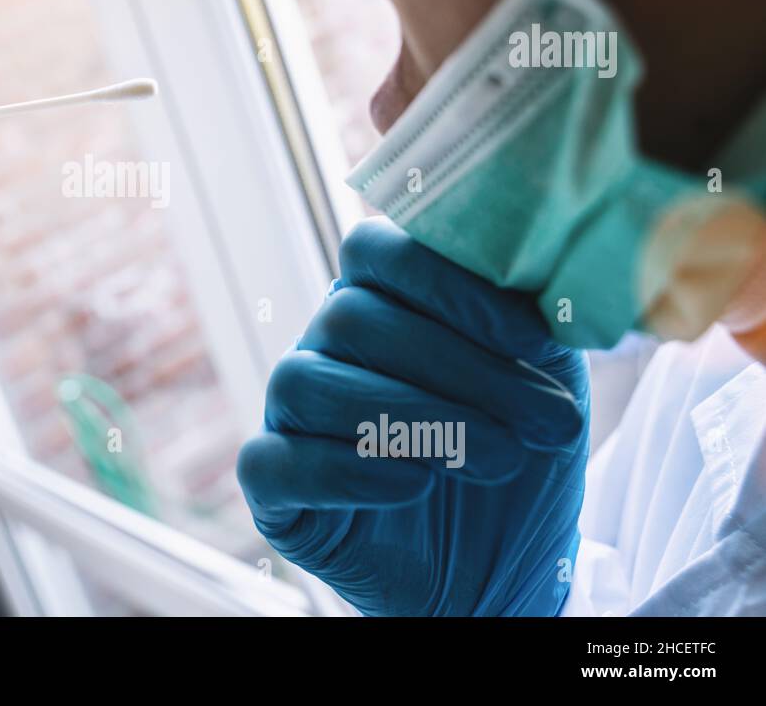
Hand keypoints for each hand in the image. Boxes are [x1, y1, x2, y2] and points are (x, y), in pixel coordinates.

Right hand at [237, 218, 588, 615]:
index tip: (533, 340)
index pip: (374, 250)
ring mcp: (289, 416)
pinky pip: (274, 463)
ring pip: (306, 383)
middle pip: (350, 319)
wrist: (503, 568)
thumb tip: (538, 268)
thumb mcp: (544, 379)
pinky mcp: (273, 489)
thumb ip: (530, 320)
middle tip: (546, 422)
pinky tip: (416, 485)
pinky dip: (346, 471)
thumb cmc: (518, 457)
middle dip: (460, 369)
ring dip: (415, 419)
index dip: (447, 283)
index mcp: (377, 301)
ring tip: (500, 460)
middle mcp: (322, 348)